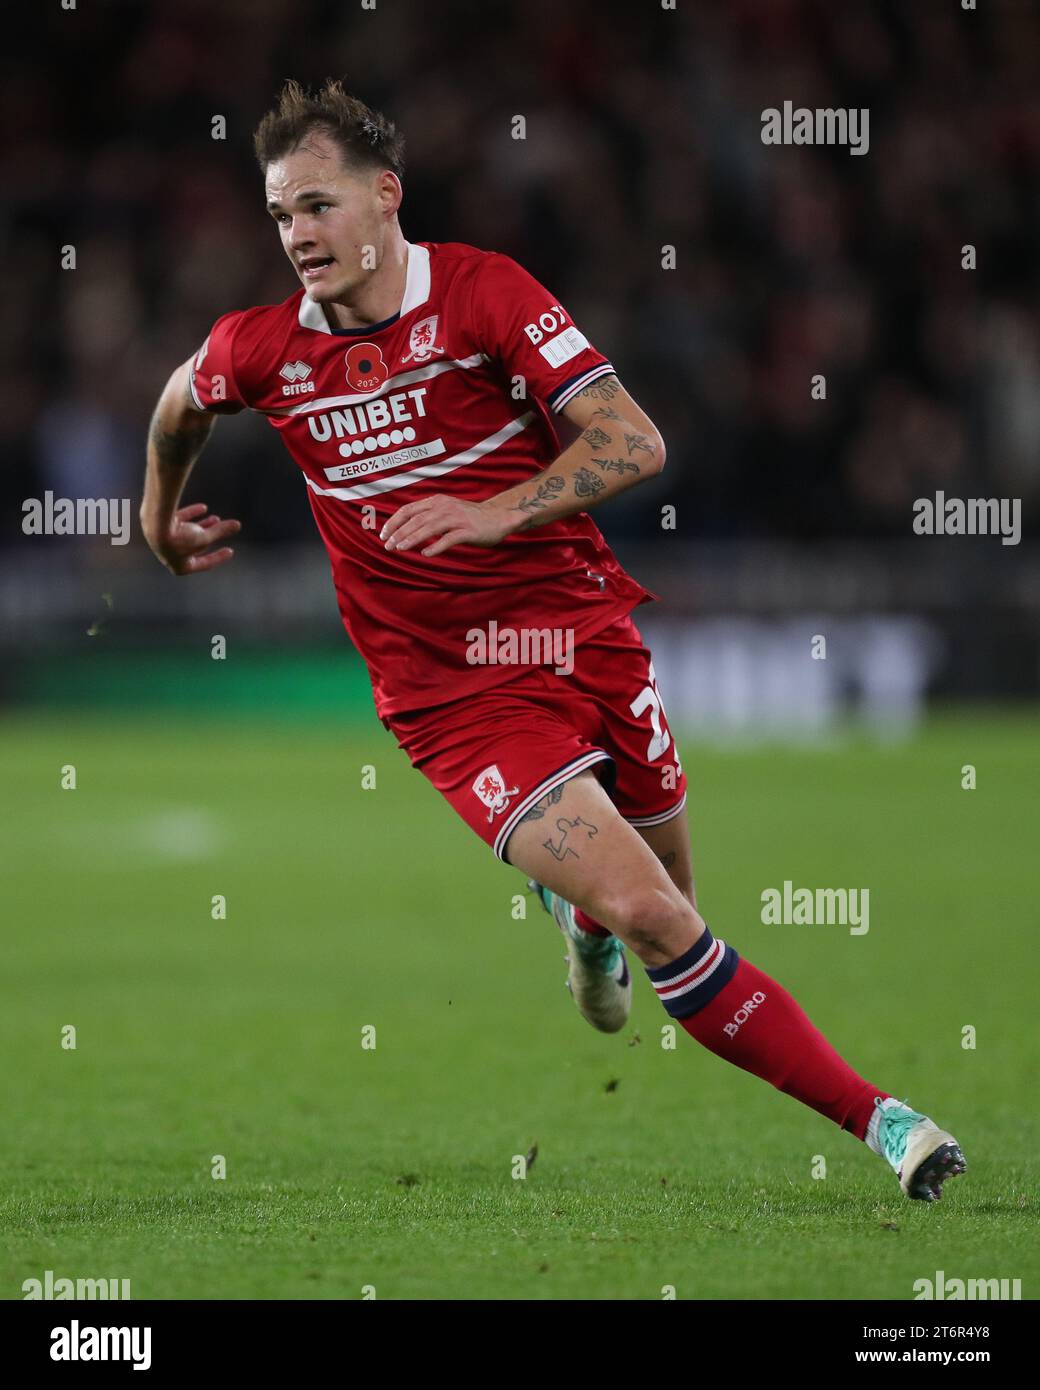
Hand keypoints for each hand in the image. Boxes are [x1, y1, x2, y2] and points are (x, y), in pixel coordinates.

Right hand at [141, 501, 240, 574]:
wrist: (155, 524)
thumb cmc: (181, 537)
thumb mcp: (205, 537)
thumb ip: (221, 531)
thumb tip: (238, 525)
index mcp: (181, 567)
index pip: (204, 564)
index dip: (219, 557)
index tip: (231, 551)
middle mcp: (170, 556)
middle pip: (196, 546)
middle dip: (210, 535)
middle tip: (221, 526)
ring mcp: (163, 542)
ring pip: (187, 533)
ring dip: (202, 525)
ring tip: (215, 517)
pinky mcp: (159, 527)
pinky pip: (178, 522)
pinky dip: (191, 515)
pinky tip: (203, 508)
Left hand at [380, 495, 515, 556]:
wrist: (498, 518)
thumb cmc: (469, 518)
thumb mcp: (446, 511)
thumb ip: (428, 516)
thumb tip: (405, 528)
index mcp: (436, 501)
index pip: (408, 510)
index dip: (394, 522)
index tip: (383, 534)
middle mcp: (444, 507)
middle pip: (416, 519)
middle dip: (399, 533)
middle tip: (387, 546)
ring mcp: (456, 518)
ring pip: (429, 528)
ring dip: (412, 538)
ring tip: (400, 548)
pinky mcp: (468, 530)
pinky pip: (449, 539)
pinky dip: (436, 546)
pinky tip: (426, 554)